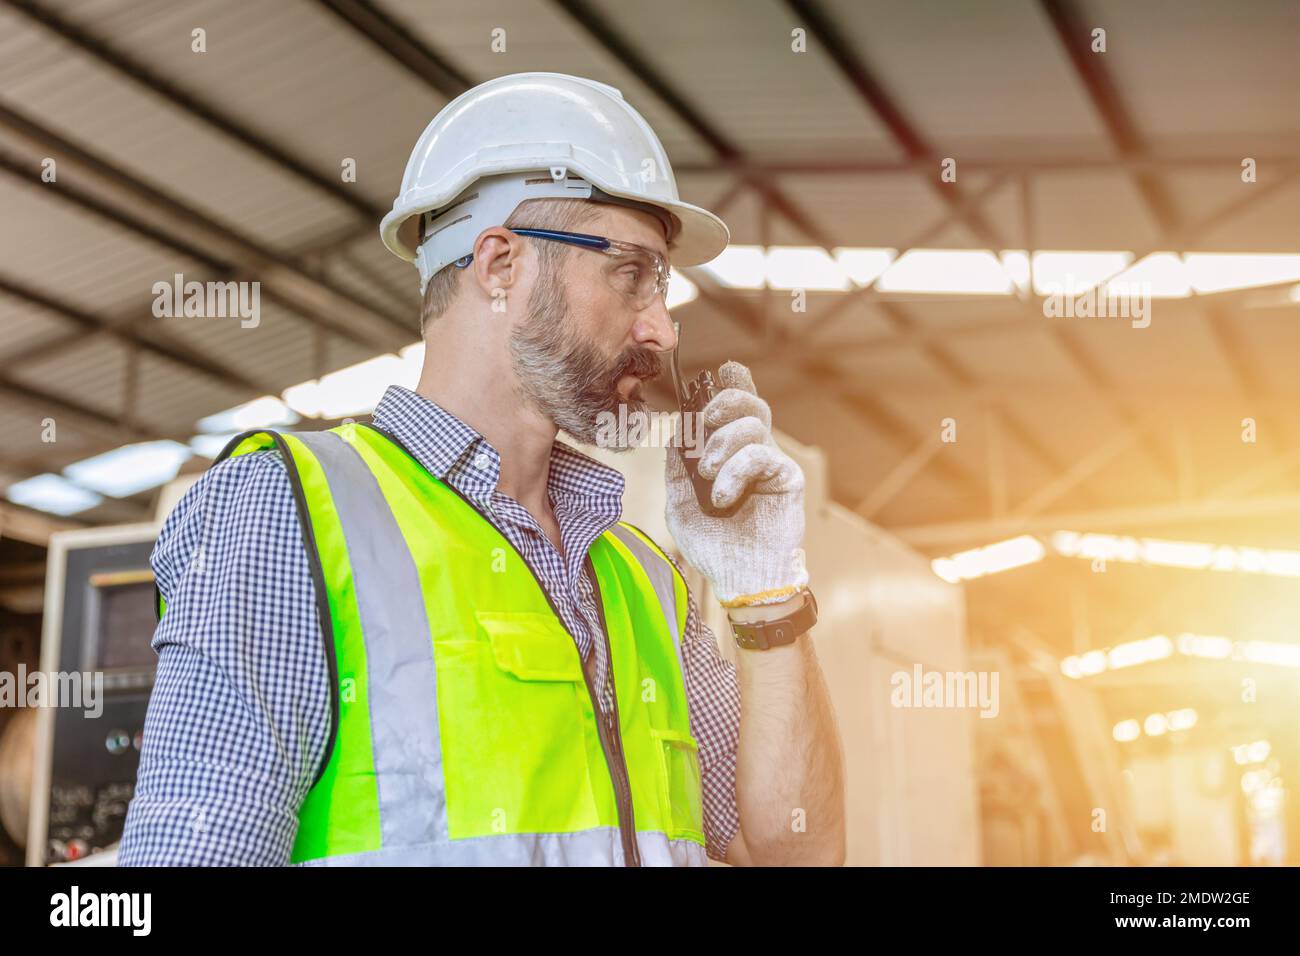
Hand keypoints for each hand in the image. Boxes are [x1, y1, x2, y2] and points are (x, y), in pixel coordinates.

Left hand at [664, 361, 807, 606]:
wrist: (739, 578)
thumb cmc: (712, 544)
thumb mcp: (681, 503)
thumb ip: (677, 468)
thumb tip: (674, 432)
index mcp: (729, 452)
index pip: (735, 406)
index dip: (732, 382)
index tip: (716, 374)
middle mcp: (752, 451)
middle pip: (749, 402)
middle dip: (725, 400)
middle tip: (705, 418)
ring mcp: (771, 463)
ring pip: (755, 422)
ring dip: (722, 442)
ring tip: (708, 473)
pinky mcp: (787, 478)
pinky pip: (761, 454)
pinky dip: (735, 471)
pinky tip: (723, 497)